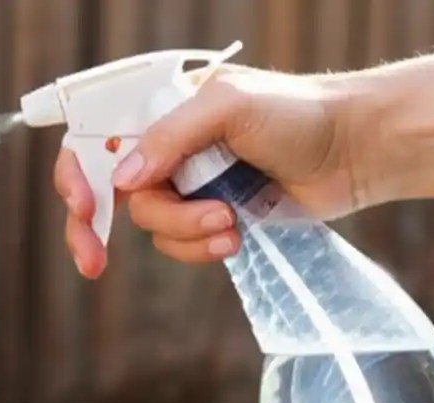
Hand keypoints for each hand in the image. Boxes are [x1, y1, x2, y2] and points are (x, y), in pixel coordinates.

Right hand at [54, 64, 364, 277]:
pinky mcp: (210, 219)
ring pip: (150, 225)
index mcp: (159, 111)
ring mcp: (187, 186)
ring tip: (229, 220)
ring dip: (183, 231)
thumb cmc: (299, 112)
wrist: (357, 151)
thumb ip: (170, 137)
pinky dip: (201, 247)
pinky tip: (236, 235)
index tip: (82, 208)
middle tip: (94, 263)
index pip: (94, 138)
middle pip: (106, 193)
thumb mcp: (229, 108)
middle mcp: (165, 149)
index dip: (75, 174)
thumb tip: (121, 181)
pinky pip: (179, 245)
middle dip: (94, 229)